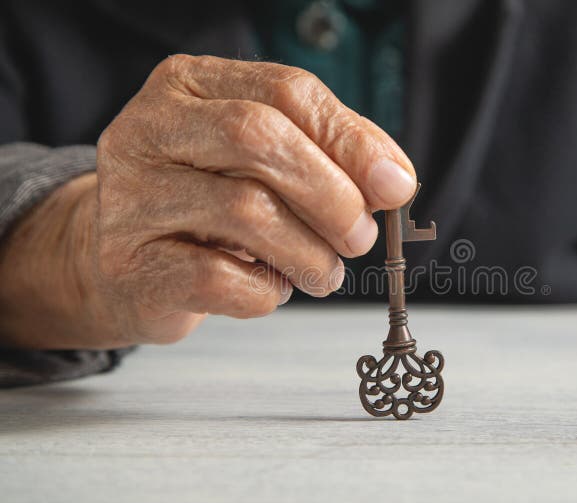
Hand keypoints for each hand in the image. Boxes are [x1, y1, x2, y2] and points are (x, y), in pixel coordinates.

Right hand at [0, 55, 416, 348]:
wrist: (128, 262)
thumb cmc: (209, 207)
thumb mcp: (265, 163)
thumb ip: (329, 157)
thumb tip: (394, 182)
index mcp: (191, 85)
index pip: (286, 91)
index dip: (350, 140)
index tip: (394, 186)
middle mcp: (150, 128)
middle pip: (258, 138)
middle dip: (332, 195)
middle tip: (360, 238)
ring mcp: (131, 195)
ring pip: (245, 210)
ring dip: (308, 253)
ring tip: (323, 273)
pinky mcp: (128, 262)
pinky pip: (218, 277)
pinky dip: (266, 291)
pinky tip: (271, 287)